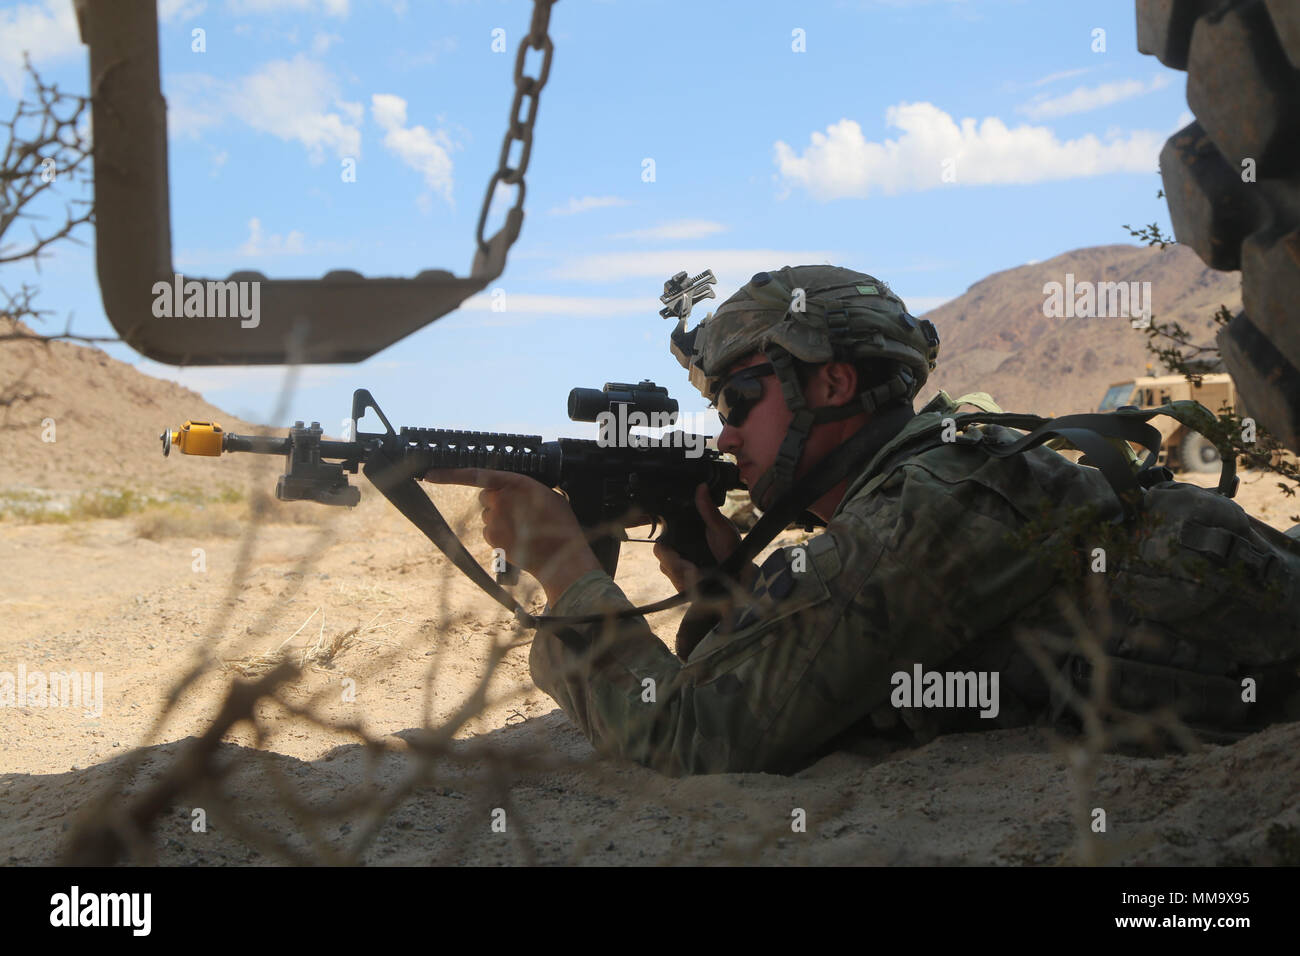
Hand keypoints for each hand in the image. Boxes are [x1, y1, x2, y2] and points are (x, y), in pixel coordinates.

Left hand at [421, 467, 601, 603]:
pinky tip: (518, 538)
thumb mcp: (548, 495)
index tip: (428, 475)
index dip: (449, 475)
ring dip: (500, 521)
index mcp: (516, 482)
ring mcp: (494, 519)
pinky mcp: (492, 537)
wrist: (561, 556)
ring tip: (523, 529)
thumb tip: (509, 493)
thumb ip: (524, 489)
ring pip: (489, 516)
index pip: (476, 474)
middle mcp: (501, 498)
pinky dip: (500, 535)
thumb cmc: (560, 525)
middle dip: (496, 503)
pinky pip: (490, 532)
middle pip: (485, 497)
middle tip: (518, 514)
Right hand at [653, 483, 743, 591]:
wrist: (741, 575)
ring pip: (665, 566)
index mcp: (686, 529)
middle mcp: (678, 546)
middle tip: (690, 566)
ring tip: (697, 573)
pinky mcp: (679, 580)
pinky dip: (683, 581)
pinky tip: (696, 580)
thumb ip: (709, 511)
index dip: (663, 531)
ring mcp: (677, 564)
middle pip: (660, 549)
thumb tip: (702, 487)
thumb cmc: (732, 548)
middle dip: (673, 559)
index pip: (663, 526)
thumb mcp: (723, 529)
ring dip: (680, 571)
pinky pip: (673, 580)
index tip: (674, 542)